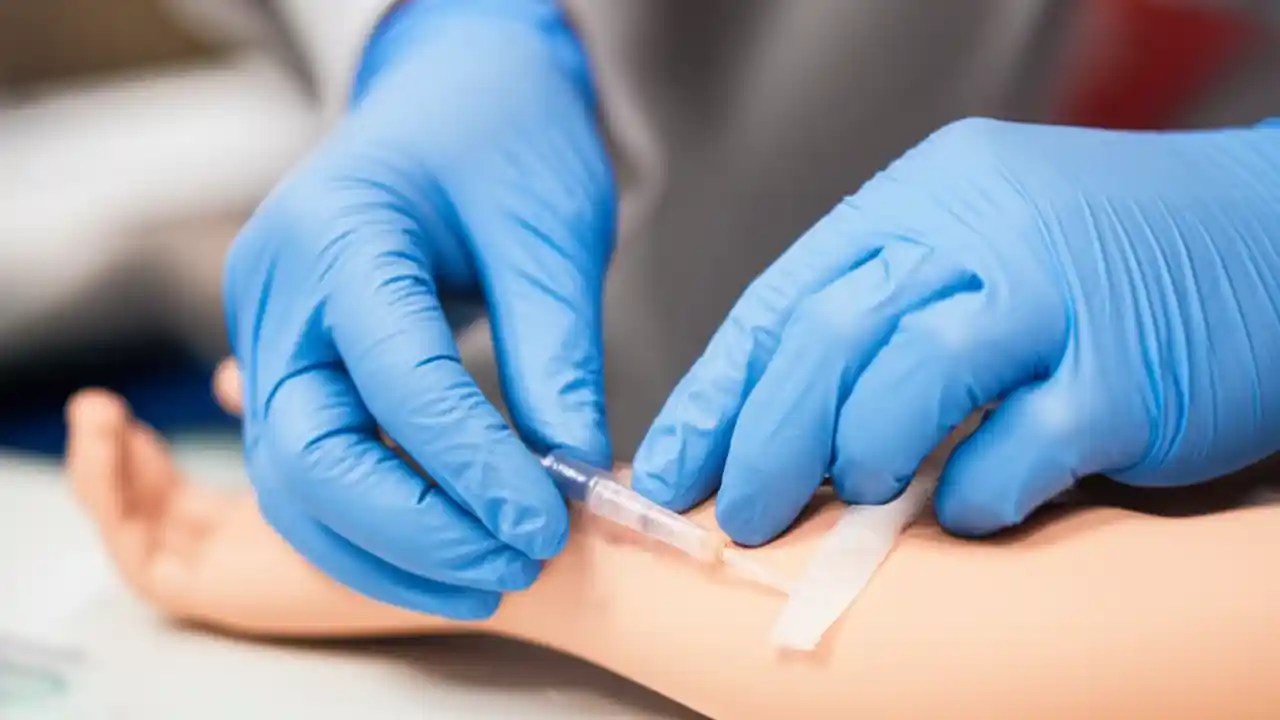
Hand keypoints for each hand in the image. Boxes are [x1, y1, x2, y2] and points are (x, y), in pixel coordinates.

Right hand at [222, 0, 614, 617]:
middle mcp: (278, 293)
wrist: (450, 94)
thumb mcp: (548, 231)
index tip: (548, 526)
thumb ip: (555, 356)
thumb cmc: (501, 137)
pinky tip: (451, 551)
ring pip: (296, 485)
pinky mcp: (287, 366)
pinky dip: (374, 527)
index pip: (397, 382)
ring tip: (494, 576)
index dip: (473, 469)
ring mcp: (267, 333)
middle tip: (519, 562)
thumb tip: (573, 477)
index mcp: (339, 234)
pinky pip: (310, 471)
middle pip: (308, 457)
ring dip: (391, 551)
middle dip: (416, 532)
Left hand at [632, 117, 1279, 542]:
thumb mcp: (979, 249)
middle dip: (764, 440)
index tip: (672, 467)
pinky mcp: (1125, 376)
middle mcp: (980, 234)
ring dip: (858, 455)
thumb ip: (891, 321)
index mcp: (924, 199)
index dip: (718, 394)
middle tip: (741, 513)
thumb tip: (783, 431)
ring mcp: (1055, 300)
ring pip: (908, 378)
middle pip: (829, 339)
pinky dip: (972, 494)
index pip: (786, 301)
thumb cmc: (1103, 256)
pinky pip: (1016, 450)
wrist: (1269, 228)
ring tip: (854, 494)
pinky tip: (963, 509)